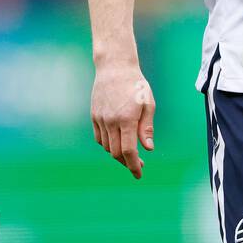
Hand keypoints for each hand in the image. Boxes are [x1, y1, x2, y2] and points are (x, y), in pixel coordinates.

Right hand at [91, 62, 155, 178]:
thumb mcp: (148, 104)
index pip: (129, 150)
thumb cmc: (135, 85)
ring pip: (107, 147)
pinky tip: (117, 143)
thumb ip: (147, 127)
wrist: (114, 68)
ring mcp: (100, 119)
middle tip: (138, 165)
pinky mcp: (94, 116)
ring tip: (130, 154)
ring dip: (118, 154)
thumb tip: (148, 149)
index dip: (134, 165)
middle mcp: (110, 121)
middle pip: (116, 152)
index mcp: (126, 119)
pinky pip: (100, 138)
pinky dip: (108, 144)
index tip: (139, 174)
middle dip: (127, 162)